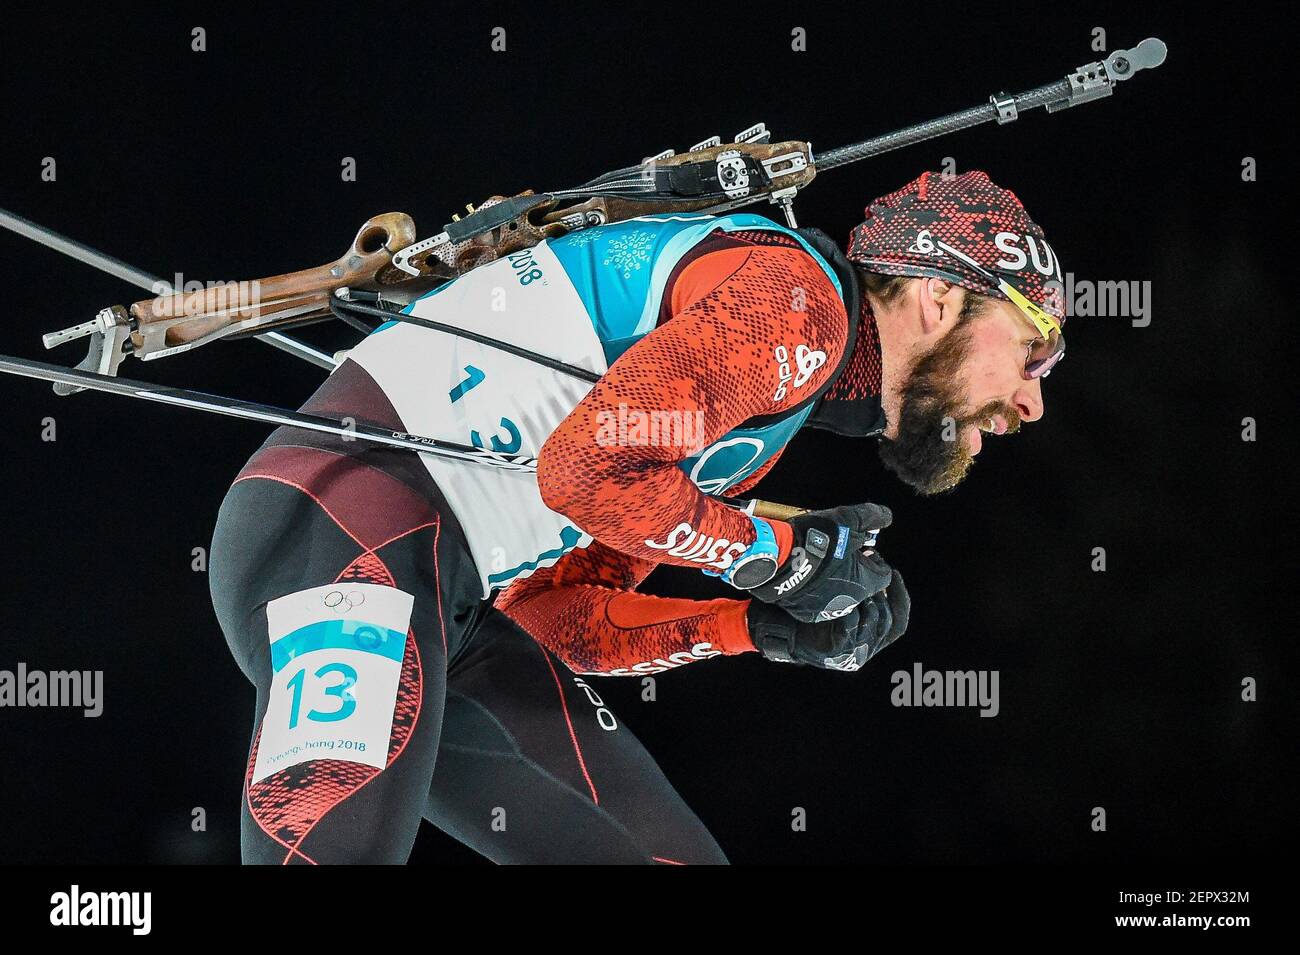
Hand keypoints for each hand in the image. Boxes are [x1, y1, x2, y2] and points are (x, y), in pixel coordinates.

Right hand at [742, 502, 895, 623]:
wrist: (775, 558)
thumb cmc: (815, 539)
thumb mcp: (848, 518)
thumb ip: (872, 516)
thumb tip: (886, 517)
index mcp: (865, 582)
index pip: (884, 574)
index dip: (874, 558)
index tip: (861, 547)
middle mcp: (849, 601)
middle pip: (861, 584)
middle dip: (854, 569)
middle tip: (839, 550)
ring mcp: (826, 609)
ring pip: (839, 593)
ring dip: (835, 579)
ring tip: (820, 559)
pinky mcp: (805, 612)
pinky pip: (816, 601)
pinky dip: (815, 589)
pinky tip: (805, 572)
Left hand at [747, 569, 909, 669]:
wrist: (776, 625)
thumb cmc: (806, 608)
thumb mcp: (838, 595)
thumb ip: (857, 584)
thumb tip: (869, 554)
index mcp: (868, 633)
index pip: (899, 617)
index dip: (899, 594)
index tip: (892, 571)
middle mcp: (864, 646)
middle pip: (893, 623)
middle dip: (887, 595)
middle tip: (877, 574)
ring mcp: (851, 652)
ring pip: (875, 622)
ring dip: (869, 599)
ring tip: (857, 583)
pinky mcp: (835, 652)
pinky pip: (852, 626)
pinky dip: (849, 609)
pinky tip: (841, 595)